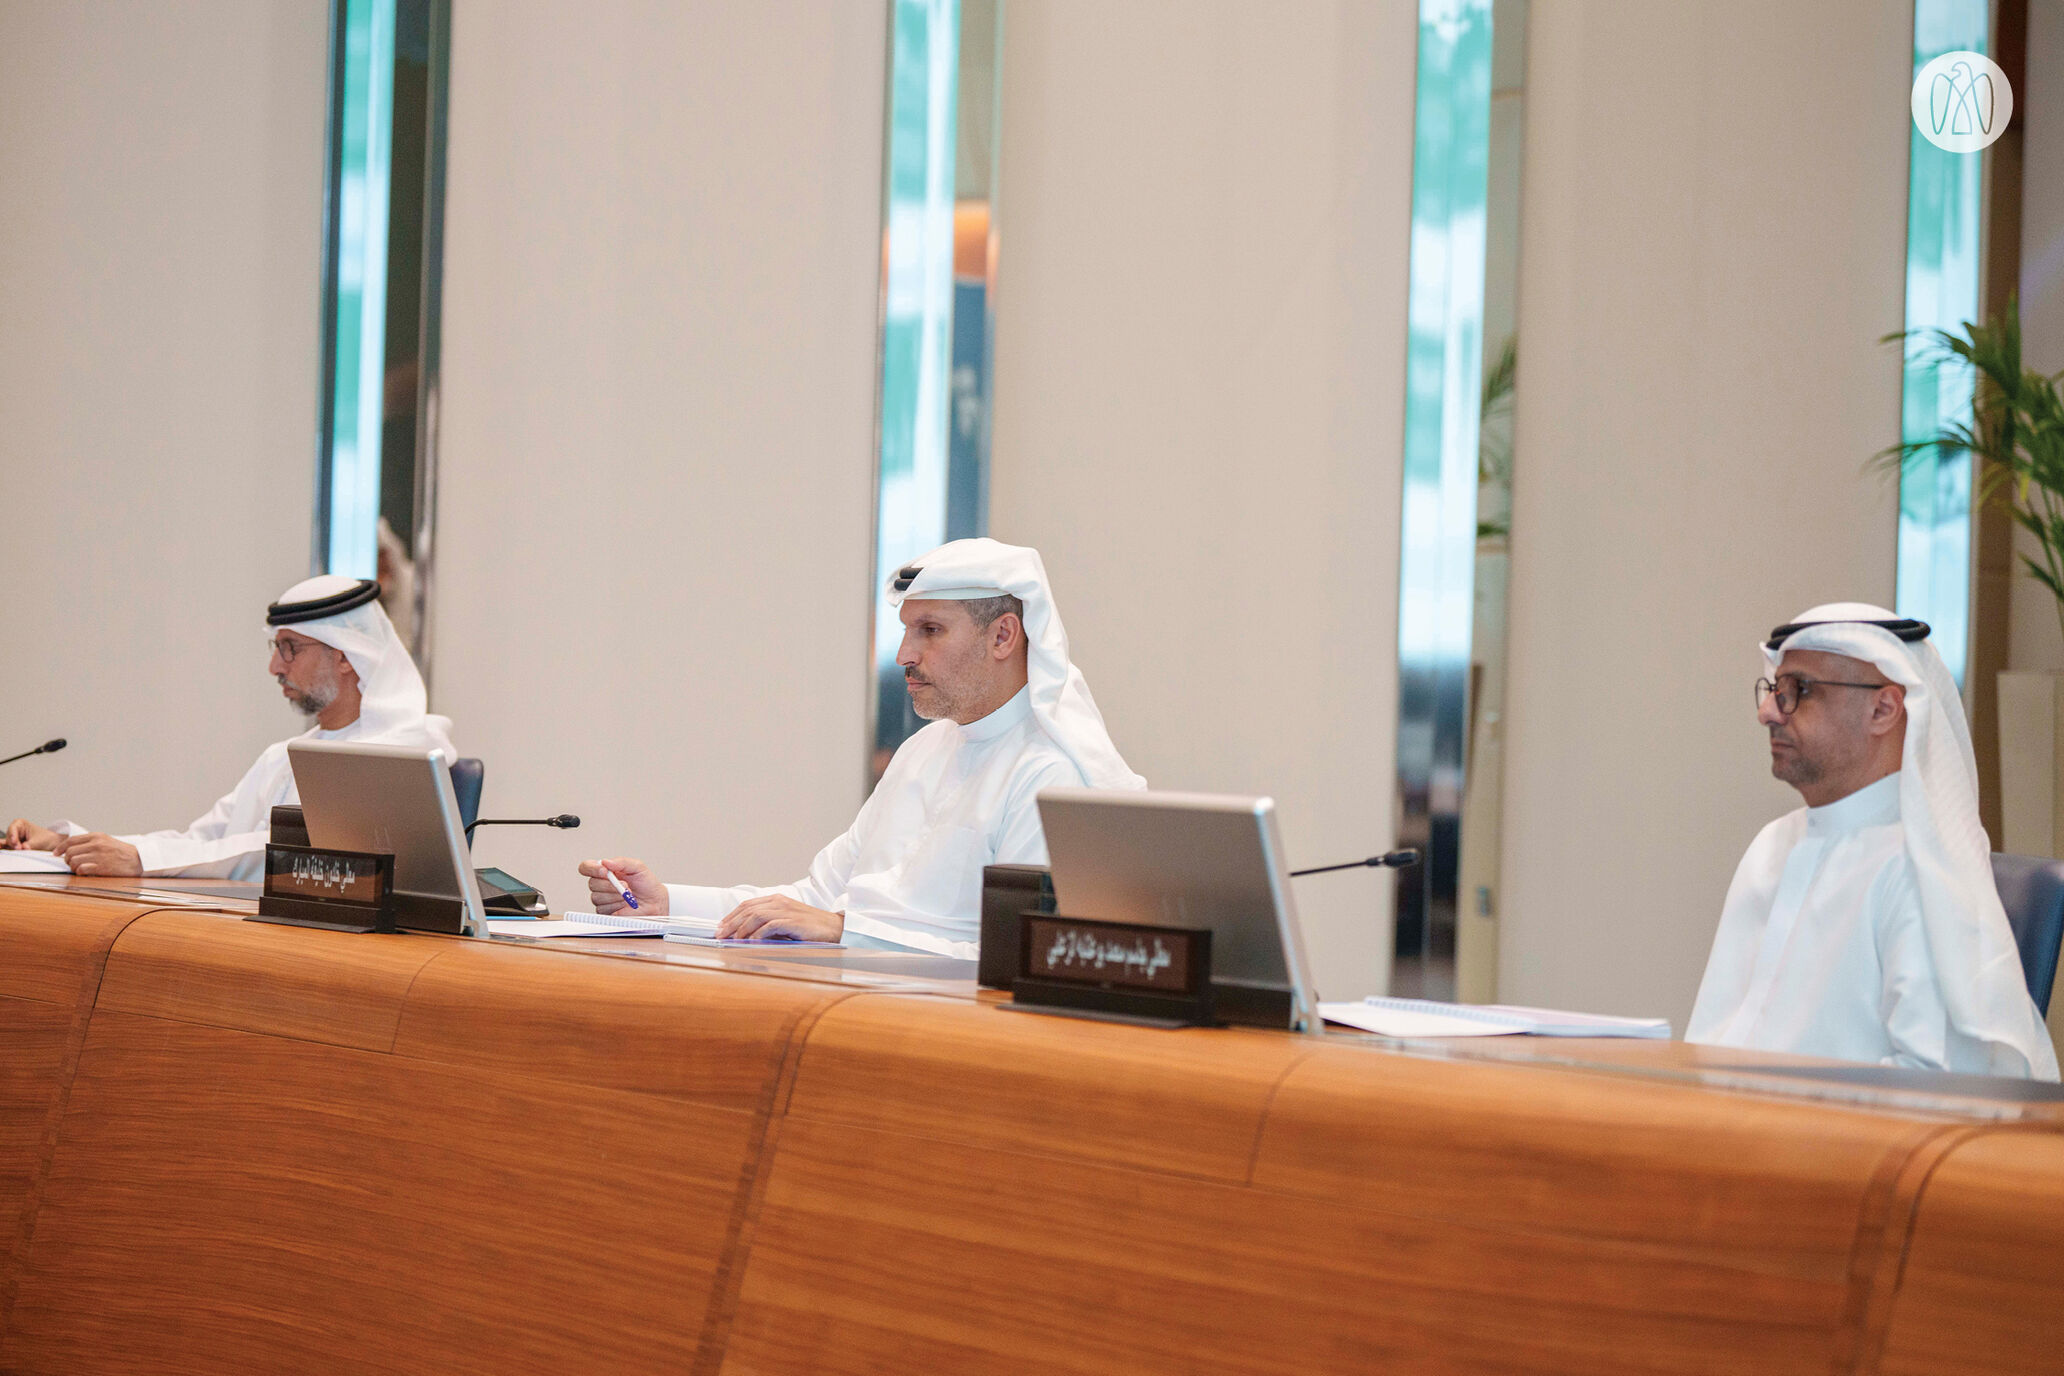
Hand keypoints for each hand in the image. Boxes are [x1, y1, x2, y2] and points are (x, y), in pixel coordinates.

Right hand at [3, 819, 60, 850]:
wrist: (54, 844)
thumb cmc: (48, 839)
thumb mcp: (39, 842)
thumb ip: (29, 845)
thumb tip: (23, 848)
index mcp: (21, 824)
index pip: (12, 829)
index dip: (13, 836)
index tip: (16, 843)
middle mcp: (16, 830)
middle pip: (9, 837)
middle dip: (13, 843)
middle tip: (19, 849)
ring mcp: (16, 838)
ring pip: (9, 844)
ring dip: (13, 848)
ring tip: (20, 850)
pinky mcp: (17, 846)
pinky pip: (11, 848)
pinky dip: (12, 850)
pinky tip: (14, 852)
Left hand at [53, 833, 141, 876]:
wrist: (138, 860)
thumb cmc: (122, 852)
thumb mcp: (107, 841)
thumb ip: (90, 842)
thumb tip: (71, 848)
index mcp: (96, 836)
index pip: (71, 840)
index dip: (60, 848)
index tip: (55, 853)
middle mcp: (96, 844)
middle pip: (70, 852)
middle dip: (67, 859)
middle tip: (71, 863)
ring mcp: (98, 856)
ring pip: (74, 861)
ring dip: (73, 867)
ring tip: (78, 869)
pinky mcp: (101, 867)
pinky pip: (81, 870)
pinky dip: (79, 872)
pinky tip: (84, 872)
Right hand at [577, 857, 668, 915]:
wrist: (655, 902)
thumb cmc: (646, 884)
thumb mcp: (638, 867)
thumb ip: (622, 862)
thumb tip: (606, 862)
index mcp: (606, 871)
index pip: (587, 867)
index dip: (592, 869)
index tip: (605, 871)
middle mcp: (602, 884)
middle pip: (592, 883)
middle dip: (610, 885)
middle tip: (626, 885)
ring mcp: (602, 899)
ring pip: (597, 897)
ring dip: (616, 896)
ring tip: (628, 895)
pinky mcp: (605, 911)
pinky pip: (603, 908)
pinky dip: (617, 905)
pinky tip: (625, 904)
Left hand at [716, 895, 843, 942]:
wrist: (834, 928)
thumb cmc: (811, 928)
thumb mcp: (787, 922)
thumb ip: (769, 925)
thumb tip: (747, 935)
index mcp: (776, 900)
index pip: (747, 905)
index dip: (731, 916)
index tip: (720, 928)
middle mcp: (779, 902)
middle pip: (747, 909)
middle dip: (730, 923)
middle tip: (720, 935)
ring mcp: (786, 910)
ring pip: (755, 916)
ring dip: (741, 929)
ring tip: (733, 940)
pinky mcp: (792, 921)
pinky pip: (769, 926)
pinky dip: (757, 934)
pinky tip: (750, 941)